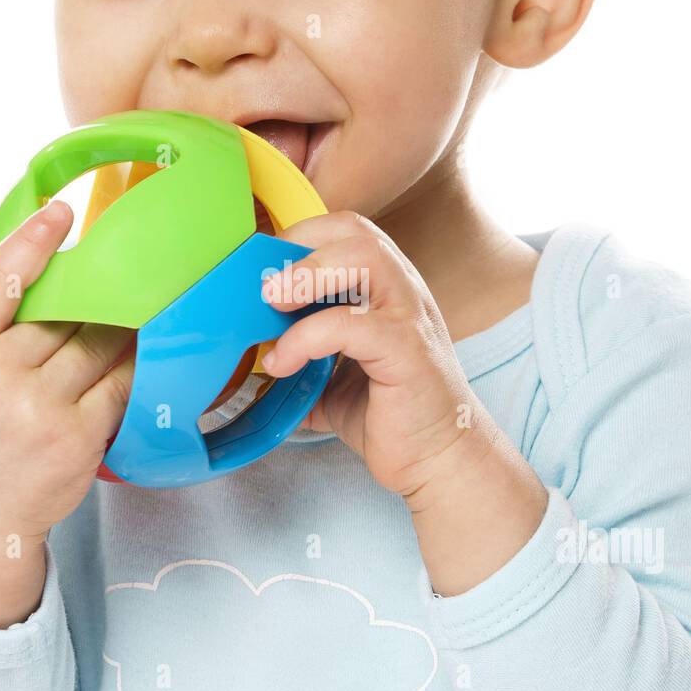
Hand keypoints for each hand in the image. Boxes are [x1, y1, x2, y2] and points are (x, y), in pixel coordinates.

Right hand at [0, 199, 134, 623]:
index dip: (31, 242)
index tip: (61, 212)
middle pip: (61, 311)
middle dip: (86, 291)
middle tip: (110, 270)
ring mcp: (42, 411)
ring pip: (99, 341)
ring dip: (117, 322)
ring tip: (129, 305)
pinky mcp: (81, 436)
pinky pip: (120, 382)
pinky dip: (131, 363)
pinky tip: (138, 348)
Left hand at [260, 211, 489, 507]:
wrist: (439, 460)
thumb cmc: (395, 416)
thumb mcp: (334, 381)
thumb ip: (301, 359)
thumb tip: (250, 358)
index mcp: (386, 288)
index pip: (344, 231)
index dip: (297, 238)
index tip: (259, 272)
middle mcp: (403, 291)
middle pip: (354, 230)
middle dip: (300, 246)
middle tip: (263, 287)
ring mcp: (410, 316)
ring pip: (362, 258)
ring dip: (306, 276)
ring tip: (271, 307)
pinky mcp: (408, 351)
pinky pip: (350, 324)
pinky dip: (305, 337)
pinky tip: (282, 363)